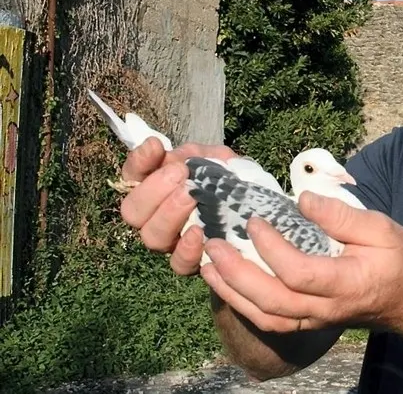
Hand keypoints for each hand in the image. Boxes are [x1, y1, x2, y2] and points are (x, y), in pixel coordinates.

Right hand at [119, 136, 237, 274]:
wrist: (261, 208)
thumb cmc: (233, 180)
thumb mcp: (217, 158)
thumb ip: (195, 154)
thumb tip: (172, 158)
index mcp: (158, 187)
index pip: (131, 175)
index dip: (137, 162)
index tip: (156, 147)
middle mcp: (157, 215)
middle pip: (132, 211)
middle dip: (153, 190)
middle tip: (180, 174)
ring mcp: (172, 240)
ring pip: (151, 236)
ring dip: (168, 214)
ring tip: (191, 198)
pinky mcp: (192, 261)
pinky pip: (178, 263)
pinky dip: (185, 249)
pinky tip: (199, 232)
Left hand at [199, 192, 402, 333]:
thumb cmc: (401, 260)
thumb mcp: (381, 227)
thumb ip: (341, 215)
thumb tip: (302, 199)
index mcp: (347, 283)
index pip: (299, 273)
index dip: (271, 249)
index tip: (255, 221)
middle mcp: (327, 309)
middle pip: (272, 302)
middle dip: (236, 275)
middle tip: (213, 245)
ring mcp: (316, 320)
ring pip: (266, 317)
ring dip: (232, 293)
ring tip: (208, 265)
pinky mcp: (309, 321)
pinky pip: (270, 320)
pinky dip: (243, 304)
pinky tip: (226, 283)